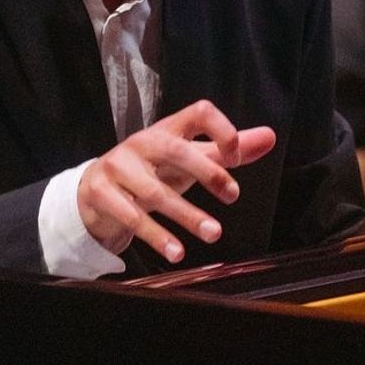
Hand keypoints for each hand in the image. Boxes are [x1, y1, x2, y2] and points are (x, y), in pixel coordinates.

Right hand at [76, 100, 276, 262]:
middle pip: (176, 150)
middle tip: (233, 196)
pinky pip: (132, 216)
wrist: (95, 192)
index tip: (237, 157)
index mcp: (168, 128)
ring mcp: (118, 166)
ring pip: (155, 192)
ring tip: (214, 234)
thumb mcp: (189, 159)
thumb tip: (270, 137)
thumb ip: (226, 150)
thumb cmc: (152, 171)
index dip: (221, 130)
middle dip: (207, 172)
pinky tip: (177, 252)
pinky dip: (157, 236)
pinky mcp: (102, 193)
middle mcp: (142, 142)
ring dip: (187, 215)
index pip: (198, 112)